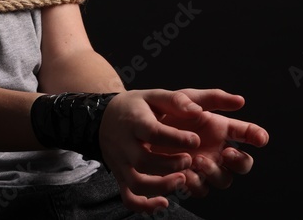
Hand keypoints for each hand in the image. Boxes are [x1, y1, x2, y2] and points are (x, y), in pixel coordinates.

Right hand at [98, 89, 213, 212]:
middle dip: (170, 165)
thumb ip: (177, 100)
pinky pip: (128, 197)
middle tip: (189, 160)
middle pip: (143, 161)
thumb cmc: (136, 106)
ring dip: (161, 186)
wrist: (105, 118)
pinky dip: (144, 205)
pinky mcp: (120, 176)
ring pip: (136, 183)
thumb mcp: (154, 95)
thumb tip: (197, 111)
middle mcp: (124, 144)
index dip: (175, 138)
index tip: (195, 139)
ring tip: (182, 179)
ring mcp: (120, 163)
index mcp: (134, 121)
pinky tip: (164, 202)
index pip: (152, 132)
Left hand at [153, 89, 269, 198]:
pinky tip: (181, 178)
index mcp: (218, 130)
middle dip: (239, 163)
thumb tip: (240, 101)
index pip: (246, 136)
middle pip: (239, 167)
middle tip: (225, 153)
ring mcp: (197, 168)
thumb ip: (211, 98)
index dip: (256, 136)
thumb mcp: (186, 98)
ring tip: (197, 161)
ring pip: (218, 182)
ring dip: (213, 175)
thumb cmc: (164, 108)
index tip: (259, 137)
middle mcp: (212, 152)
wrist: (131, 123)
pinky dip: (192, 187)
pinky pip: (194, 191)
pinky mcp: (179, 180)